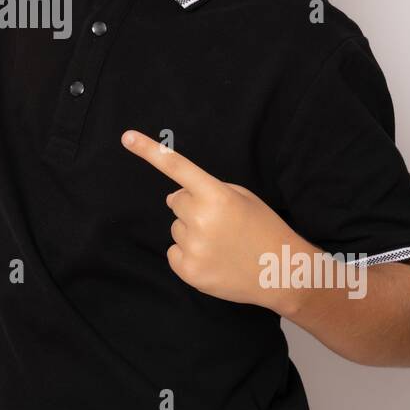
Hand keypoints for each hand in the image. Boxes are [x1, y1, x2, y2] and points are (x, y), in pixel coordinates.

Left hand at [120, 129, 307, 312]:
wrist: (282, 272)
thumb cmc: (263, 228)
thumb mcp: (242, 197)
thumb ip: (206, 190)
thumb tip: (172, 198)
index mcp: (216, 195)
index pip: (177, 167)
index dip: (149, 150)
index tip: (127, 137)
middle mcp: (201, 219)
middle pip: (176, 201)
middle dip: (192, 207)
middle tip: (221, 222)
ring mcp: (193, 247)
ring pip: (175, 228)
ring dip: (192, 232)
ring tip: (222, 243)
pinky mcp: (188, 271)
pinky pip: (173, 252)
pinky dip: (188, 255)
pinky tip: (213, 259)